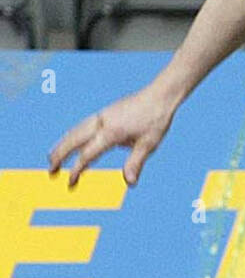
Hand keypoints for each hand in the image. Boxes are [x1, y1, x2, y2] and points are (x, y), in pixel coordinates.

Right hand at [48, 85, 178, 188]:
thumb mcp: (148, 144)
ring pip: (75, 131)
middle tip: (50, 171)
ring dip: (62, 144)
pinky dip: (72, 135)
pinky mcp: (104, 112)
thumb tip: (130, 183)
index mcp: (111, 132)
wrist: (160, 95)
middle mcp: (102, 122)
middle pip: (73, 140)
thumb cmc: (156, 119)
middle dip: (59, 156)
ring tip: (53, 157)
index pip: (88, 155)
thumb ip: (135, 163)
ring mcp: (101, 115)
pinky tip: (71, 141)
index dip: (77, 170)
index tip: (70, 183)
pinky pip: (82, 125)